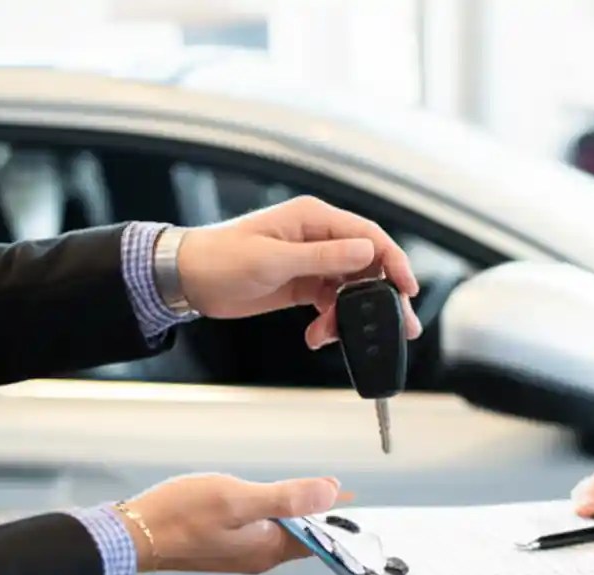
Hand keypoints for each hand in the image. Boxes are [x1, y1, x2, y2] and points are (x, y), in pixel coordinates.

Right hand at [118, 473, 348, 573]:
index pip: (317, 535)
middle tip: (337, 495)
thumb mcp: (239, 499)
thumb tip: (329, 493)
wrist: (133, 535)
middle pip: (301, 537)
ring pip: (281, 534)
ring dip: (298, 516)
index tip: (351, 499)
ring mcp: (240, 554)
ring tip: (313, 497)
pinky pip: (261, 532)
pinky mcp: (224, 547)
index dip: (334, 515)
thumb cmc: (182, 516)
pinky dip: (276, 517)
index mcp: (268, 548)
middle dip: (320, 516)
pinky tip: (272, 505)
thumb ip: (287, 497)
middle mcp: (258, 556)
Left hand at [176, 196, 422, 348]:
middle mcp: (318, 237)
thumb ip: (322, 257)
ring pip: (351, 288)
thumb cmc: (219, 259)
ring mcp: (311, 262)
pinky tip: (318, 336)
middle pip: (368, 264)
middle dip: (382, 295)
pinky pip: (332, 303)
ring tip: (338, 336)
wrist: (185, 279)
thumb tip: (366, 251)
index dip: (394, 261)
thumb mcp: (272, 260)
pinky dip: (331, 322)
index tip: (407, 288)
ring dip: (351, 315)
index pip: (368, 235)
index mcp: (313, 218)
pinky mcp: (303, 285)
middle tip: (401, 324)